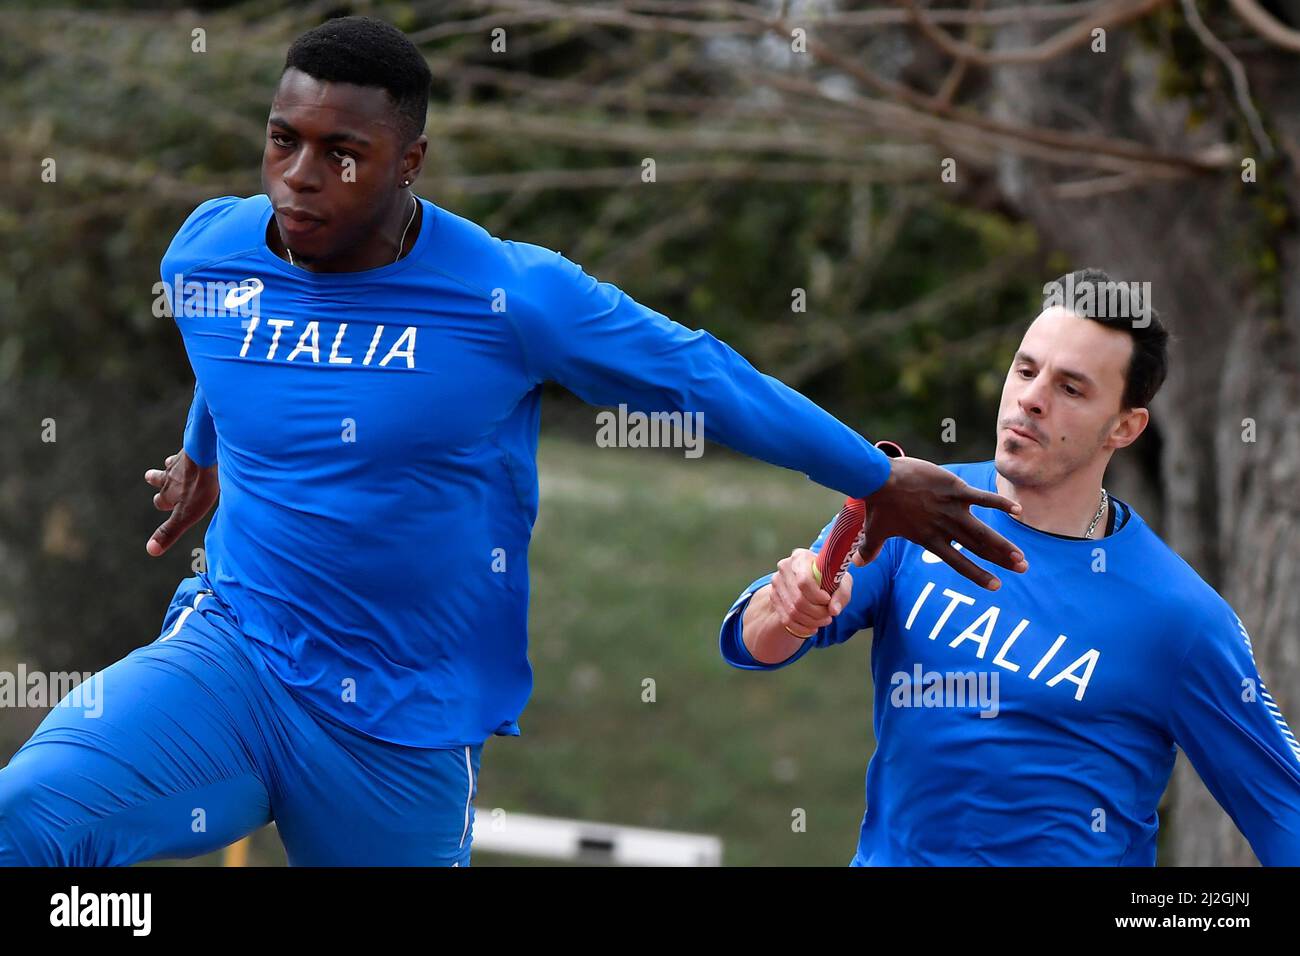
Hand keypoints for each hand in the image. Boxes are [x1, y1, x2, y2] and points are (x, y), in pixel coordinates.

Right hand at [143, 450, 219, 556]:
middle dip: (155, 479)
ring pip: (173, 462)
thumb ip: (170, 531)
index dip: (161, 503)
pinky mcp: (196, 447)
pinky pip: (192, 450)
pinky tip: (200, 451)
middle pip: (159, 477)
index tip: (162, 504)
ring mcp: (183, 460)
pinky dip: (192, 452)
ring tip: (173, 464)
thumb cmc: (198, 487)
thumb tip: (150, 551)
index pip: (160, 500)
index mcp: (169, 492)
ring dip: (173, 465)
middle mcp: (171, 475)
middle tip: (150, 477)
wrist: (207, 455)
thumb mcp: (186, 514)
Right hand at [770, 548, 853, 638]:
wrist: (814, 579)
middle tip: (829, 615)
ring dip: (811, 621)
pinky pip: (786, 619)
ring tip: (824, 620)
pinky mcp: (774, 597)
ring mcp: (776, 583)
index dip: (817, 595)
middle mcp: (784, 567)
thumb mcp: (842, 580)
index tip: (827, 600)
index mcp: (801, 557)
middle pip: (798, 599)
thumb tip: (833, 610)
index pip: (804, 581)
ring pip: (793, 611)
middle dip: (817, 612)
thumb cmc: (830, 577)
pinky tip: (813, 628)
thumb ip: (841, 594)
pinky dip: (801, 627)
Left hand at [854, 456, 1026, 590]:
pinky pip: (982, 498)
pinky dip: (1000, 503)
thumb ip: (871, 550)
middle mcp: (944, 528)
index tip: (995, 586)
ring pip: (983, 530)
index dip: (977, 574)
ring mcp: (952, 508)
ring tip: (1021, 556)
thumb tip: (858, 566)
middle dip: (1001, 560)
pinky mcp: (955, 489)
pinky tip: (1018, 511)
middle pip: (978, 547)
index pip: (958, 562)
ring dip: (1003, 544)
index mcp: (929, 539)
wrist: (879, 479)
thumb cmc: (878, 505)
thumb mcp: (874, 531)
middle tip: (1022, 569)